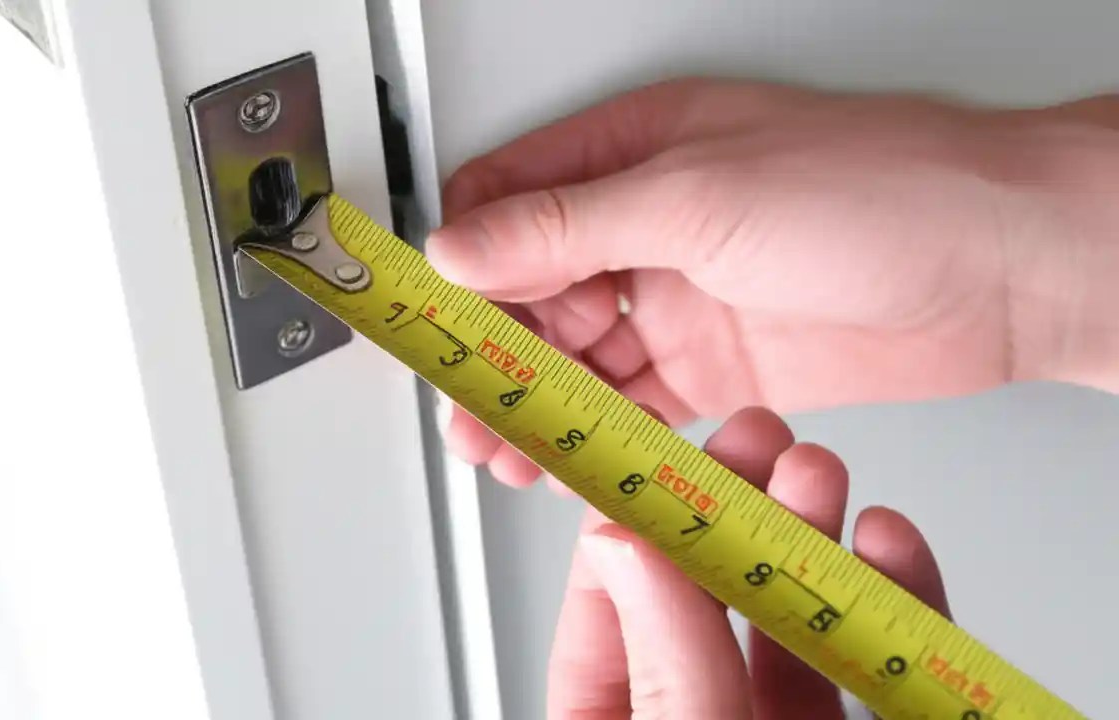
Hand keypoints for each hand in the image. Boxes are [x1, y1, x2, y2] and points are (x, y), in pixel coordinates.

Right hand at [428, 78, 1118, 488]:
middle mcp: (649, 224)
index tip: (416, 311)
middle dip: (492, 349)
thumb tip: (465, 245)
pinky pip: (635, 405)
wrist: (1002, 266)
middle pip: (535, 290)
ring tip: (499, 445)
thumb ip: (568, 227)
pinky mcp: (716, 366)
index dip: (458, 258)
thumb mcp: (695, 196)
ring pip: (579, 357)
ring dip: (536, 402)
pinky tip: (568, 456)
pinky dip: (597, 434)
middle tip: (460, 401)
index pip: (510, 202)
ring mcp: (681, 297)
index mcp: (634, 153)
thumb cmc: (879, 187)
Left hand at [548, 407, 949, 718]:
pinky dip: (900, 599)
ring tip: (817, 471)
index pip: (606, 616)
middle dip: (734, 509)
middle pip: (707, 600)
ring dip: (813, 534)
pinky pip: (887, 665)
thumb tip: (628, 551)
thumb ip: (666, 674)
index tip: (650, 452)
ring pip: (798, 618)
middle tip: (754, 437)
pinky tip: (889, 542)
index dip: (629, 525)